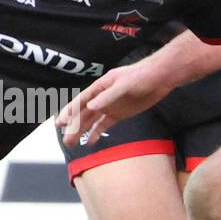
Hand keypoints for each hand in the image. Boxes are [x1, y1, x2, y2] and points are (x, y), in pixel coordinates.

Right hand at [57, 62, 171, 146]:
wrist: (159, 78)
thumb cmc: (141, 76)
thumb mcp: (124, 84)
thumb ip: (108, 96)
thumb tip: (91, 106)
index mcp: (100, 87)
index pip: (81, 101)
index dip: (70, 111)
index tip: (61, 122)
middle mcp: (102, 98)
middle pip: (84, 113)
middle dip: (73, 126)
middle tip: (65, 140)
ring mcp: (110, 106)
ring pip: (92, 121)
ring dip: (81, 131)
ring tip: (71, 143)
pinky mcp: (119, 114)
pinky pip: (105, 125)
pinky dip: (97, 133)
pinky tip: (90, 142)